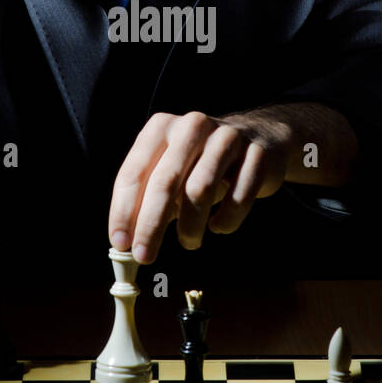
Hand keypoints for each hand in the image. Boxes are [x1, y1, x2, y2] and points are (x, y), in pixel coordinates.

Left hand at [108, 110, 294, 263]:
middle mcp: (192, 126)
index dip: (124, 210)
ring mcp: (228, 138)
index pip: (134, 172)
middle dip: (151, 224)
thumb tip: (126, 244)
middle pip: (165, 181)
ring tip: (189, 241)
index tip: (120, 243)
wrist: (261, 138)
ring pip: (200, 189)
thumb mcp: (170, 169)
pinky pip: (238, 197)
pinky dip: (225, 220)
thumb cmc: (202, 161)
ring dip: (190, 226)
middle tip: (144, 255)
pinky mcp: (257, 155)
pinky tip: (218, 226)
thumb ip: (147, 199)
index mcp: (162, 127)